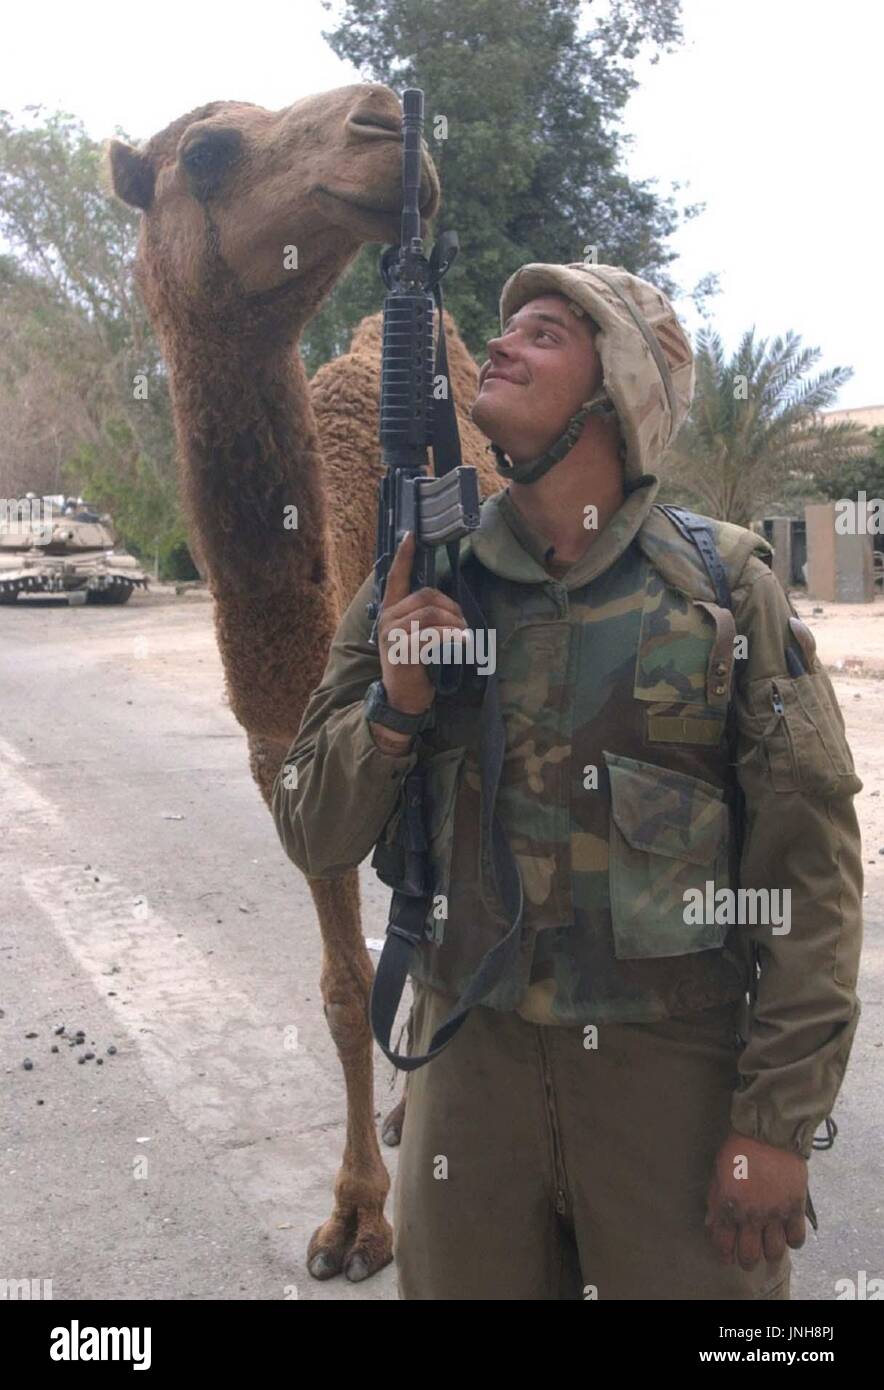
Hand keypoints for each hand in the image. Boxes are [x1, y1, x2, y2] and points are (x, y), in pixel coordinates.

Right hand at [377, 530, 469, 714]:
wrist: (401, 700)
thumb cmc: (413, 666)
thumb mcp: (415, 637)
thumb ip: (422, 616)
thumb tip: (445, 603)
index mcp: (390, 612)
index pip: (395, 578)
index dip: (403, 556)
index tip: (410, 535)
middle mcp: (388, 619)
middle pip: (426, 596)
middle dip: (452, 608)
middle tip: (463, 627)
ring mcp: (393, 634)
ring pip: (432, 614)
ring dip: (456, 624)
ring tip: (464, 638)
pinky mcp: (403, 650)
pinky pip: (434, 634)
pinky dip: (453, 638)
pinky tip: (463, 645)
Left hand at [705, 1131, 806, 1267]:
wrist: (769, 1134)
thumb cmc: (739, 1149)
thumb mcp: (718, 1172)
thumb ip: (715, 1200)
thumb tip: (711, 1223)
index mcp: (728, 1206)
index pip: (723, 1242)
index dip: (724, 1253)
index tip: (727, 1256)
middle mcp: (750, 1215)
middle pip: (749, 1255)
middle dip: (746, 1260)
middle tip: (748, 1257)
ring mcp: (774, 1214)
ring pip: (773, 1251)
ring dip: (769, 1254)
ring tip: (768, 1249)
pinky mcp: (795, 1208)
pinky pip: (796, 1238)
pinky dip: (792, 1241)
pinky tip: (787, 1235)